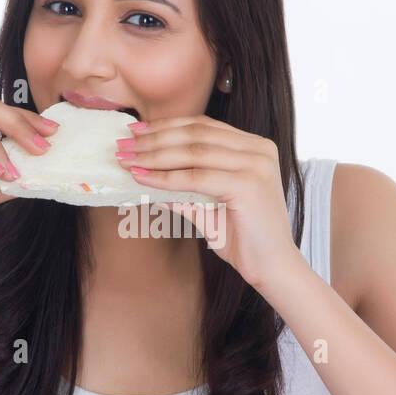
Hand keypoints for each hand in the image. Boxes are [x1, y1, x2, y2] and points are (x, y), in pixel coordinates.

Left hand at [115, 116, 303, 289]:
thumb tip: (144, 175)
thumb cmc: (245, 239)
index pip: (203, 126)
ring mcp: (256, 164)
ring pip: (193, 152)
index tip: (135, 131)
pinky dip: (165, 178)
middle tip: (122, 146)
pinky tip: (142, 178)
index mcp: (255, 147)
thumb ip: (183, 188)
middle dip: (154, 138)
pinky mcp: (248, 184)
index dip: (166, 126)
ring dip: (154, 155)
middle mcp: (259, 149)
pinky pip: (196, 177)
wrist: (273, 268)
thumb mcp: (209, 205)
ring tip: (126, 160)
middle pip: (195, 134)